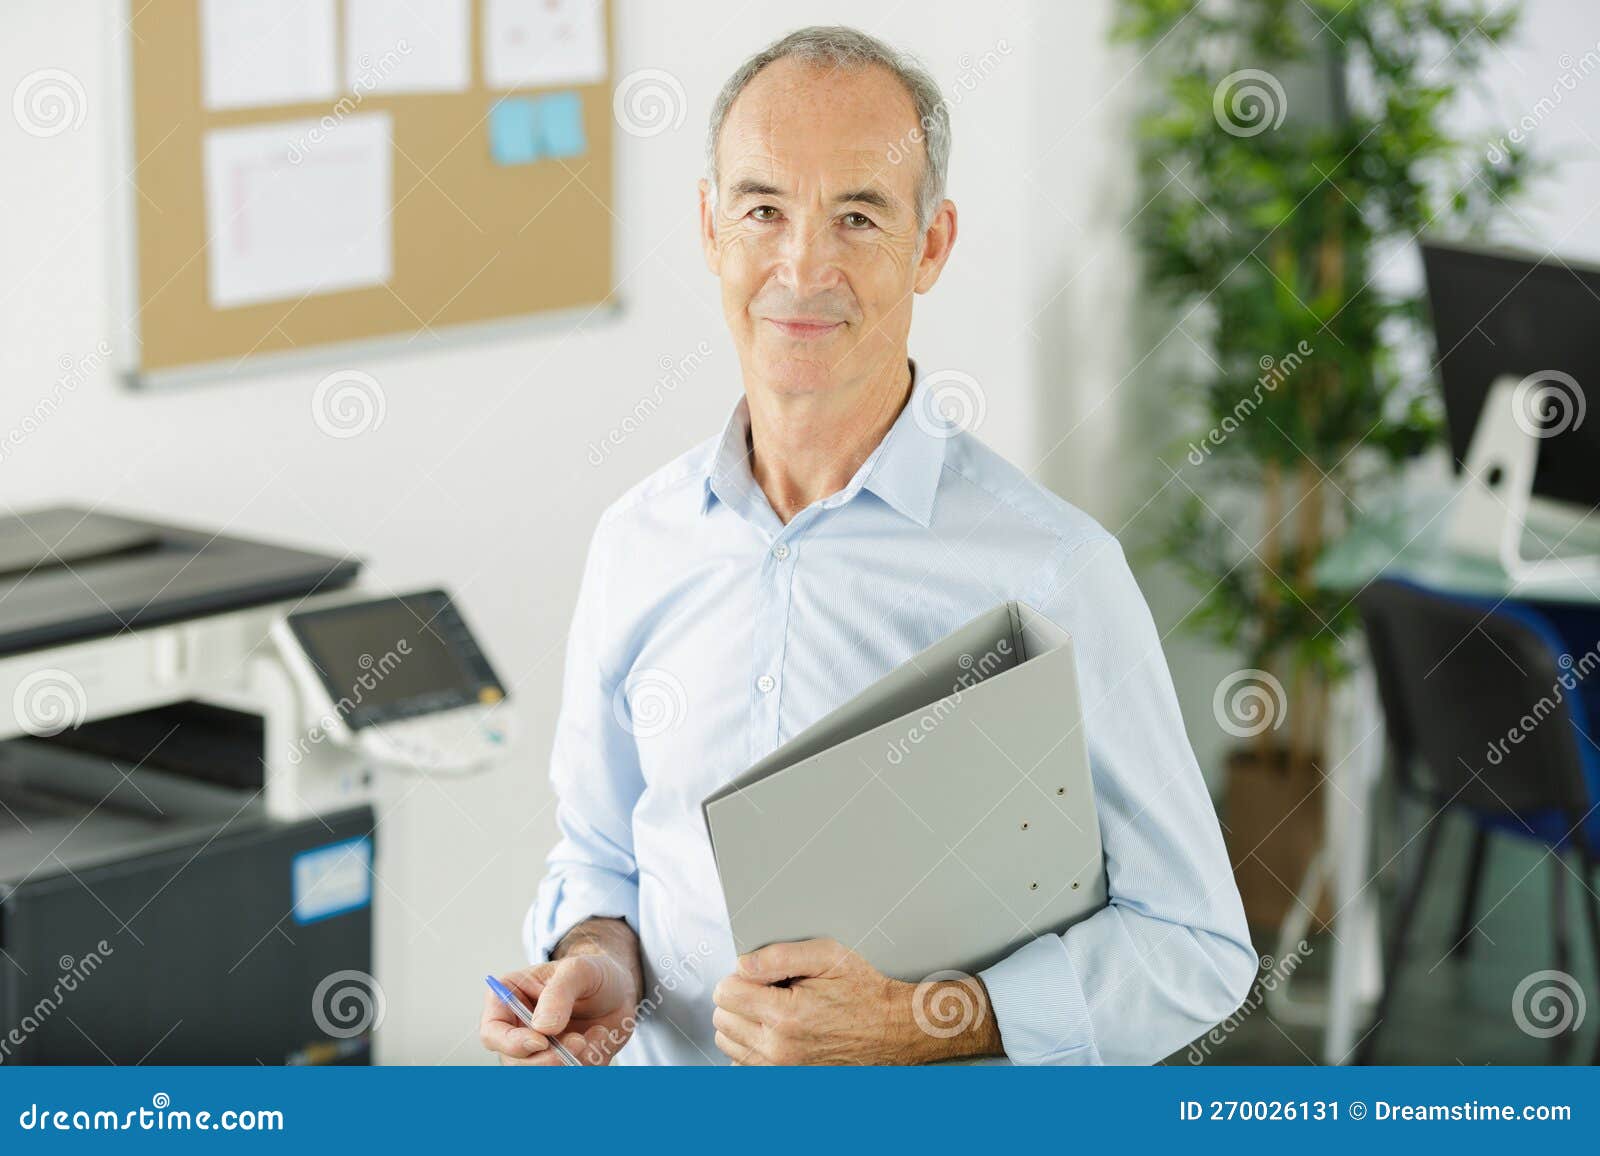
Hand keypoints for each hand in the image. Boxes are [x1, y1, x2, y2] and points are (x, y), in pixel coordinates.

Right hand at [479, 953, 638, 1065]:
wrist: (617, 991)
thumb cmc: (591, 974)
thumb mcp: (579, 970)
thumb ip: (559, 993)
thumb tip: (542, 1028)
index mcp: (508, 1000)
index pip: (492, 1033)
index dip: (511, 1043)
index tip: (541, 1041)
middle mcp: (517, 1031)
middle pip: (516, 1065)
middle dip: (549, 1060)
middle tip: (579, 1042)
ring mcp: (536, 1054)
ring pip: (541, 1078)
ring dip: (572, 1063)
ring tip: (597, 1034)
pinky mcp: (558, 1068)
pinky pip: (568, 1080)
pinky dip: (589, 1064)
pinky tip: (600, 1038)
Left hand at [711, 937, 1001, 1064]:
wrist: (889, 1029)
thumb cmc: (862, 991)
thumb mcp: (827, 956)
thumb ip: (779, 955)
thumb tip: (742, 964)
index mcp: (785, 1015)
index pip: (725, 993)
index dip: (740, 975)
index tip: (760, 974)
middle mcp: (778, 1048)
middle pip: (722, 1017)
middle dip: (739, 997)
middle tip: (769, 990)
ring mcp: (780, 1069)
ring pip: (727, 1041)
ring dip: (741, 1021)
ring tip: (771, 1009)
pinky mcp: (784, 1079)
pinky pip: (743, 1062)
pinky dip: (749, 1044)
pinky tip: (772, 1030)